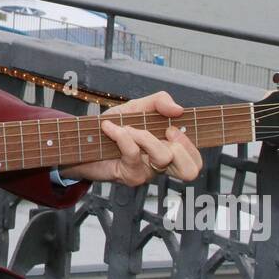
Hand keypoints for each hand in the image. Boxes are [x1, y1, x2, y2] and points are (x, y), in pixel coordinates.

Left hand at [59, 90, 201, 186]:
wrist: (82, 141)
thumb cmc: (112, 126)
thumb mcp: (137, 108)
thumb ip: (159, 102)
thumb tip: (178, 109)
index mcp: (168, 149)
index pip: (196, 160)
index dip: (191, 144)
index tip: (172, 128)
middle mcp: (161, 165)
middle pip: (190, 170)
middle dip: (180, 144)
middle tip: (164, 132)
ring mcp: (147, 173)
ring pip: (163, 157)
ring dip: (145, 135)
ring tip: (127, 128)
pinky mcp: (129, 176)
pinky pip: (134, 152)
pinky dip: (122, 134)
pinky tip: (110, 128)